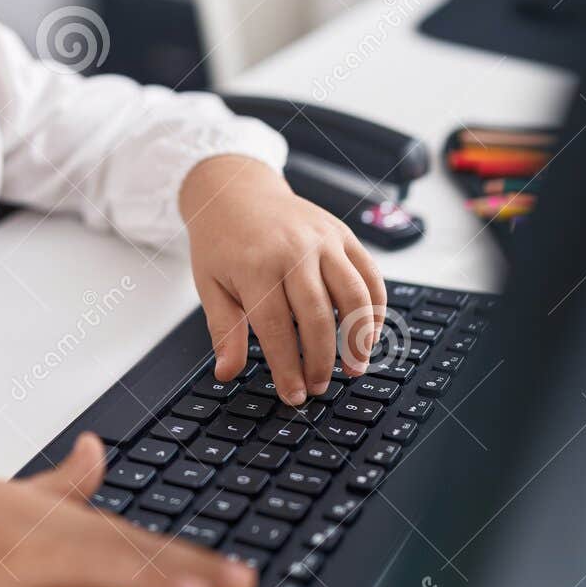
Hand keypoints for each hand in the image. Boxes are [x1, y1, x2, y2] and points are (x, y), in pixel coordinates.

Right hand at [0, 433, 256, 586]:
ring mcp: (19, 568)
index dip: (189, 555)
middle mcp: (49, 540)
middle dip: (186, 569)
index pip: (136, 537)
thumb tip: (97, 449)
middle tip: (239, 583)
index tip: (239, 573)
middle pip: (127, 553)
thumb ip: (65, 483)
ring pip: (90, 575)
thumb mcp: (14, 493)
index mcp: (59, 520)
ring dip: (143, 584)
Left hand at [179, 155, 386, 405]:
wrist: (235, 191)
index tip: (294, 396)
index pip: (276, 329)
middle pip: (318, 316)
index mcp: (255, 267)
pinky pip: (369, 274)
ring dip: (359, 337)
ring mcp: (323, 240)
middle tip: (321, 387)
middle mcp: (294, 251)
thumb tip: (226, 373)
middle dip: (322, 359)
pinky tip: (368, 334)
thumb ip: (223, 331)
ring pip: (353, 295)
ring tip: (354, 368)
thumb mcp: (210, 286)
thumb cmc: (221, 243)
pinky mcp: (342, 234)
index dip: (287, 368)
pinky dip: (375, 307)